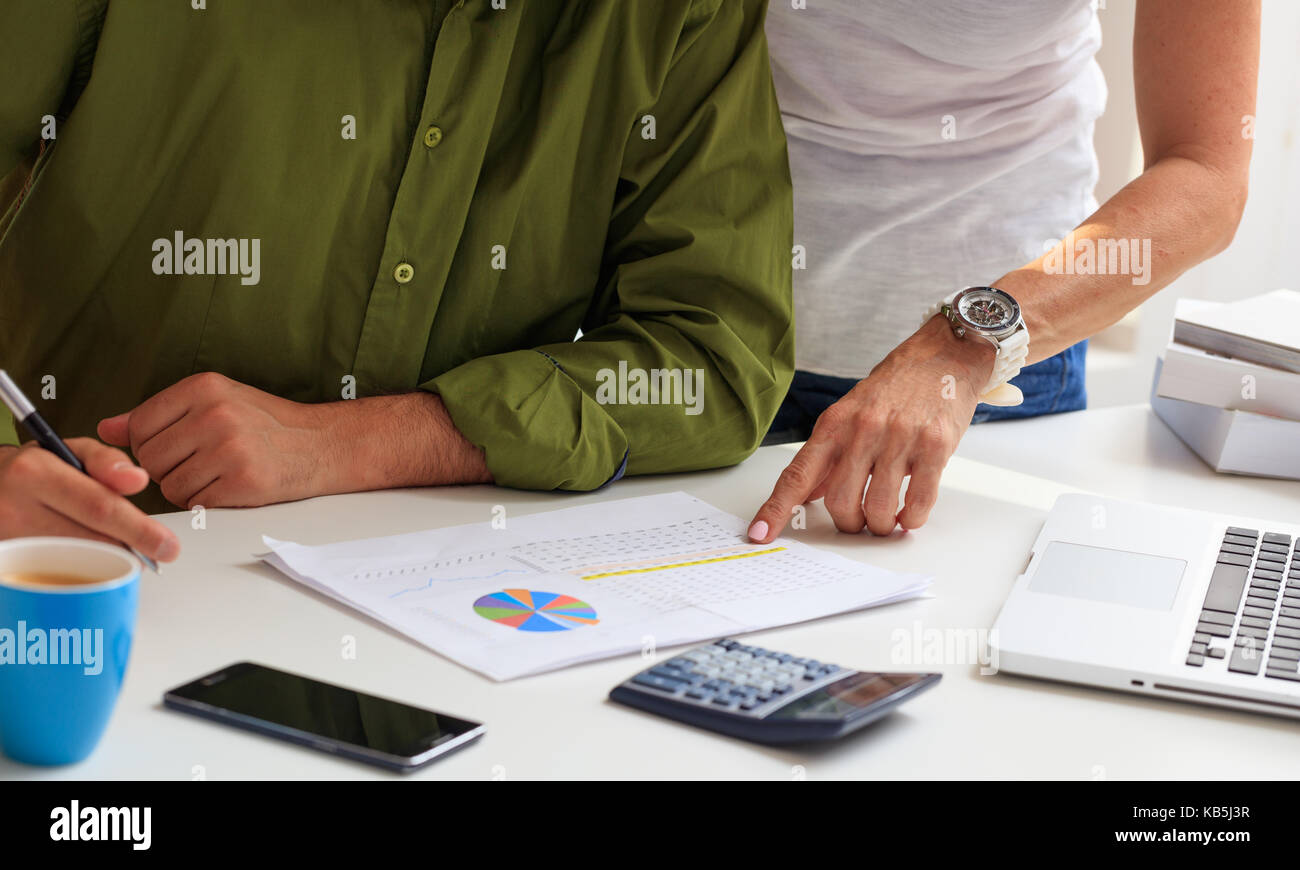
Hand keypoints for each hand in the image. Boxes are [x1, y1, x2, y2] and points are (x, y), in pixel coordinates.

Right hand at [0, 441, 179, 561]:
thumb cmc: (32, 470)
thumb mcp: (69, 451)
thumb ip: (107, 461)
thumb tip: (137, 480)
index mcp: (34, 473)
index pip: (98, 507)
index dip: (138, 530)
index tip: (167, 546)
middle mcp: (15, 507)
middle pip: (91, 540)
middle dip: (130, 550)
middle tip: (155, 555)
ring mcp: (7, 540)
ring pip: (75, 563)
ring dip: (108, 563)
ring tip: (122, 553)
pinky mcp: (7, 562)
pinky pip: (54, 576)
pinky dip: (81, 573)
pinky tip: (92, 564)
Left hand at [99, 372, 490, 508]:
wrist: (322, 444)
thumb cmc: (266, 424)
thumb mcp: (215, 401)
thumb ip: (159, 413)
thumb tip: (107, 429)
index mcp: (203, 387)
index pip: (140, 426)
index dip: (149, 446)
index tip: (174, 448)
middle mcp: (214, 414)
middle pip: (150, 459)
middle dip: (167, 469)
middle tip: (200, 464)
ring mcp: (229, 448)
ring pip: (169, 485)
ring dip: (186, 489)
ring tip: (216, 475)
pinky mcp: (243, 481)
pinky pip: (195, 503)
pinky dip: (206, 503)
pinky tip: (229, 487)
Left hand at [749, 315, 994, 540]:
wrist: (945, 356)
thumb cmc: (896, 388)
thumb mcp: (852, 414)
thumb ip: (831, 455)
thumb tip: (809, 495)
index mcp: (834, 424)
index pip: (797, 474)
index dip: (776, 509)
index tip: (759, 534)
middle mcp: (863, 429)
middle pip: (840, 501)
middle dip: (849, 524)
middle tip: (859, 523)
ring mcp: (899, 437)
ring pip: (878, 508)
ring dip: (880, 525)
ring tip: (886, 521)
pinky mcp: (935, 446)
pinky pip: (918, 502)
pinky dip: (911, 519)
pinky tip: (909, 515)